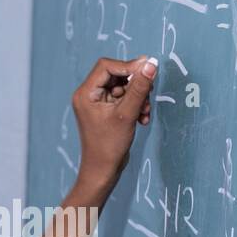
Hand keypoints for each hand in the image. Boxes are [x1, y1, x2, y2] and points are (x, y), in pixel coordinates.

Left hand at [70, 54, 157, 188]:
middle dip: (135, 85)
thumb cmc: (109, 146)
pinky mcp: (106, 111)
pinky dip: (135, 105)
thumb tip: (151, 64)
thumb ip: (139, 88)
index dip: (129, 66)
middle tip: (148, 95)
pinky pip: (123, 99)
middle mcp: (88, 95)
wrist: (103, 171)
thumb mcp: (127, 114)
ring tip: (144, 112)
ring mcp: (97, 103)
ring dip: (138, 97)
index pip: (107, 66)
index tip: (148, 69)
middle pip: (116, 75)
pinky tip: (142, 118)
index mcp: (86, 93)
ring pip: (123, 88)